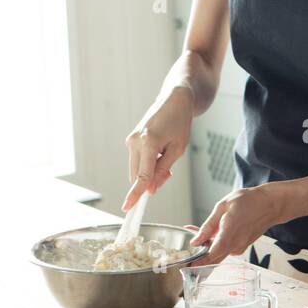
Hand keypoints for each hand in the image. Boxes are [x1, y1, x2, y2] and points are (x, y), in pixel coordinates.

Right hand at [123, 87, 193, 209]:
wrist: (174, 100)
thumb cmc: (180, 122)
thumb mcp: (178, 149)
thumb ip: (164, 170)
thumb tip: (152, 189)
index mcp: (149, 143)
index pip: (142, 176)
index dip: (136, 195)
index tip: (128, 208)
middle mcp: (135, 142)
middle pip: (137, 175)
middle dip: (150, 181)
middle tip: (169, 173)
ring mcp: (130, 140)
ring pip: (136, 169)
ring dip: (148, 172)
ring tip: (165, 155)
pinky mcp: (130, 140)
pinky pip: (136, 161)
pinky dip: (146, 163)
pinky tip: (159, 150)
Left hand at [188, 184, 285, 263]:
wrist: (270, 204)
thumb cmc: (248, 201)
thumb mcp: (223, 207)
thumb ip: (208, 226)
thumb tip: (195, 241)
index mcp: (228, 235)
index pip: (210, 257)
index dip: (197, 263)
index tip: (186, 266)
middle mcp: (235, 246)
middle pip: (212, 259)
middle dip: (198, 256)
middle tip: (187, 248)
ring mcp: (240, 248)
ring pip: (218, 253)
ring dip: (207, 247)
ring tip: (199, 232)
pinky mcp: (242, 247)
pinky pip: (226, 249)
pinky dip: (217, 244)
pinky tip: (213, 232)